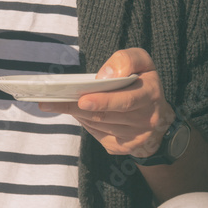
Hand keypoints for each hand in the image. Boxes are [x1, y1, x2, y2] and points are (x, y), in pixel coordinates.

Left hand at [39, 48, 174, 157]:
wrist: (158, 116)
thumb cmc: (142, 82)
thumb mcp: (141, 62)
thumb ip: (126, 60)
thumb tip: (105, 76)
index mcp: (151, 95)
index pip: (126, 100)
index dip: (103, 101)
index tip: (82, 99)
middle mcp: (147, 120)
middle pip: (105, 115)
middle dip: (75, 108)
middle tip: (49, 102)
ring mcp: (135, 137)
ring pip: (98, 124)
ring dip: (76, 113)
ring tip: (55, 102)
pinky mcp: (123, 147)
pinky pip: (98, 134)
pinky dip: (84, 122)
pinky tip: (77, 112)